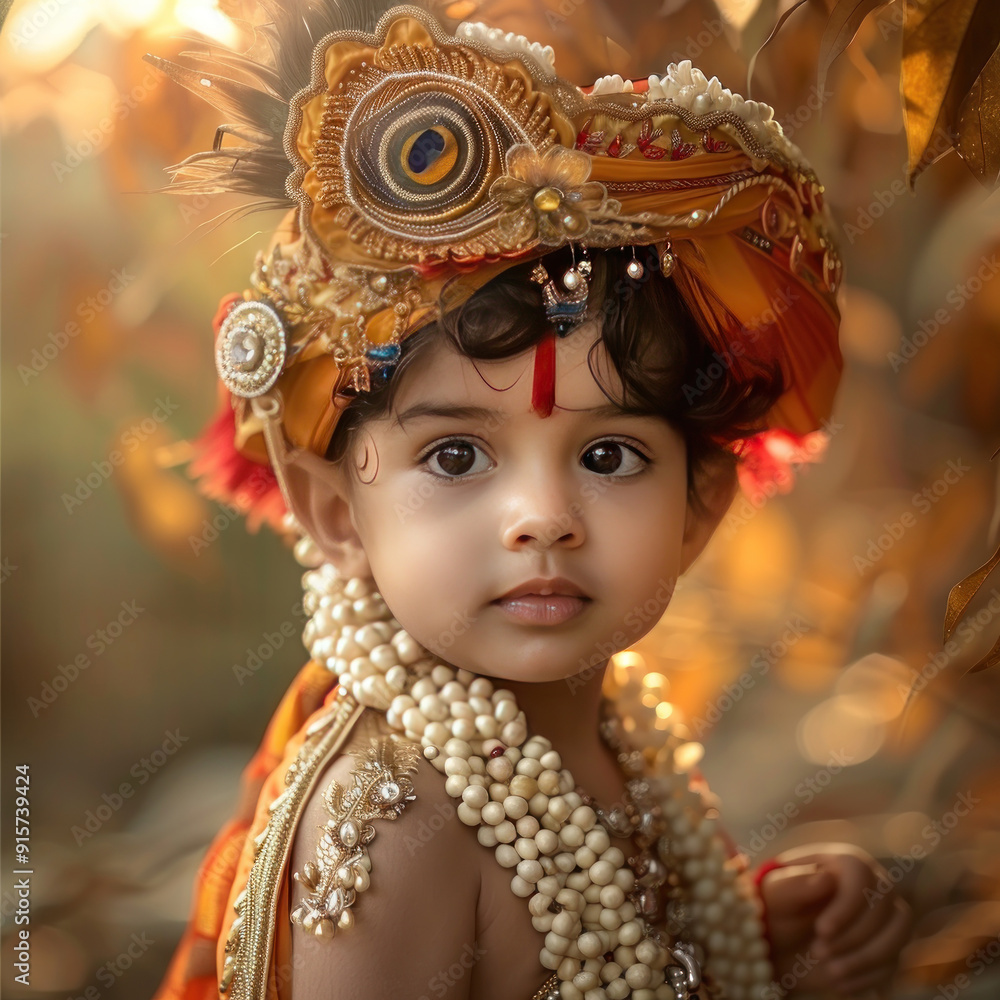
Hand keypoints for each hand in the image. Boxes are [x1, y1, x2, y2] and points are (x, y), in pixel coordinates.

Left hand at [757, 843, 911, 996]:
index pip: (860, 875)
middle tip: (818, 952)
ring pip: (899, 932)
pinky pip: (894, 961)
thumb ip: (795, 884)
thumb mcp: (776, 896)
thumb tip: (826, 879)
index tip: (822, 931)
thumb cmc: (778, 909)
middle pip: (884, 905)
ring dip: (867, 957)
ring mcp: (884, 915)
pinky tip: (839, 984)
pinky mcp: (888, 946)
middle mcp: (871, 883)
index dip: (847, 906)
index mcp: (843, 862)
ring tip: (832, 972)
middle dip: (853, 936)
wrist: (784, 941)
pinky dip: (868, 976)